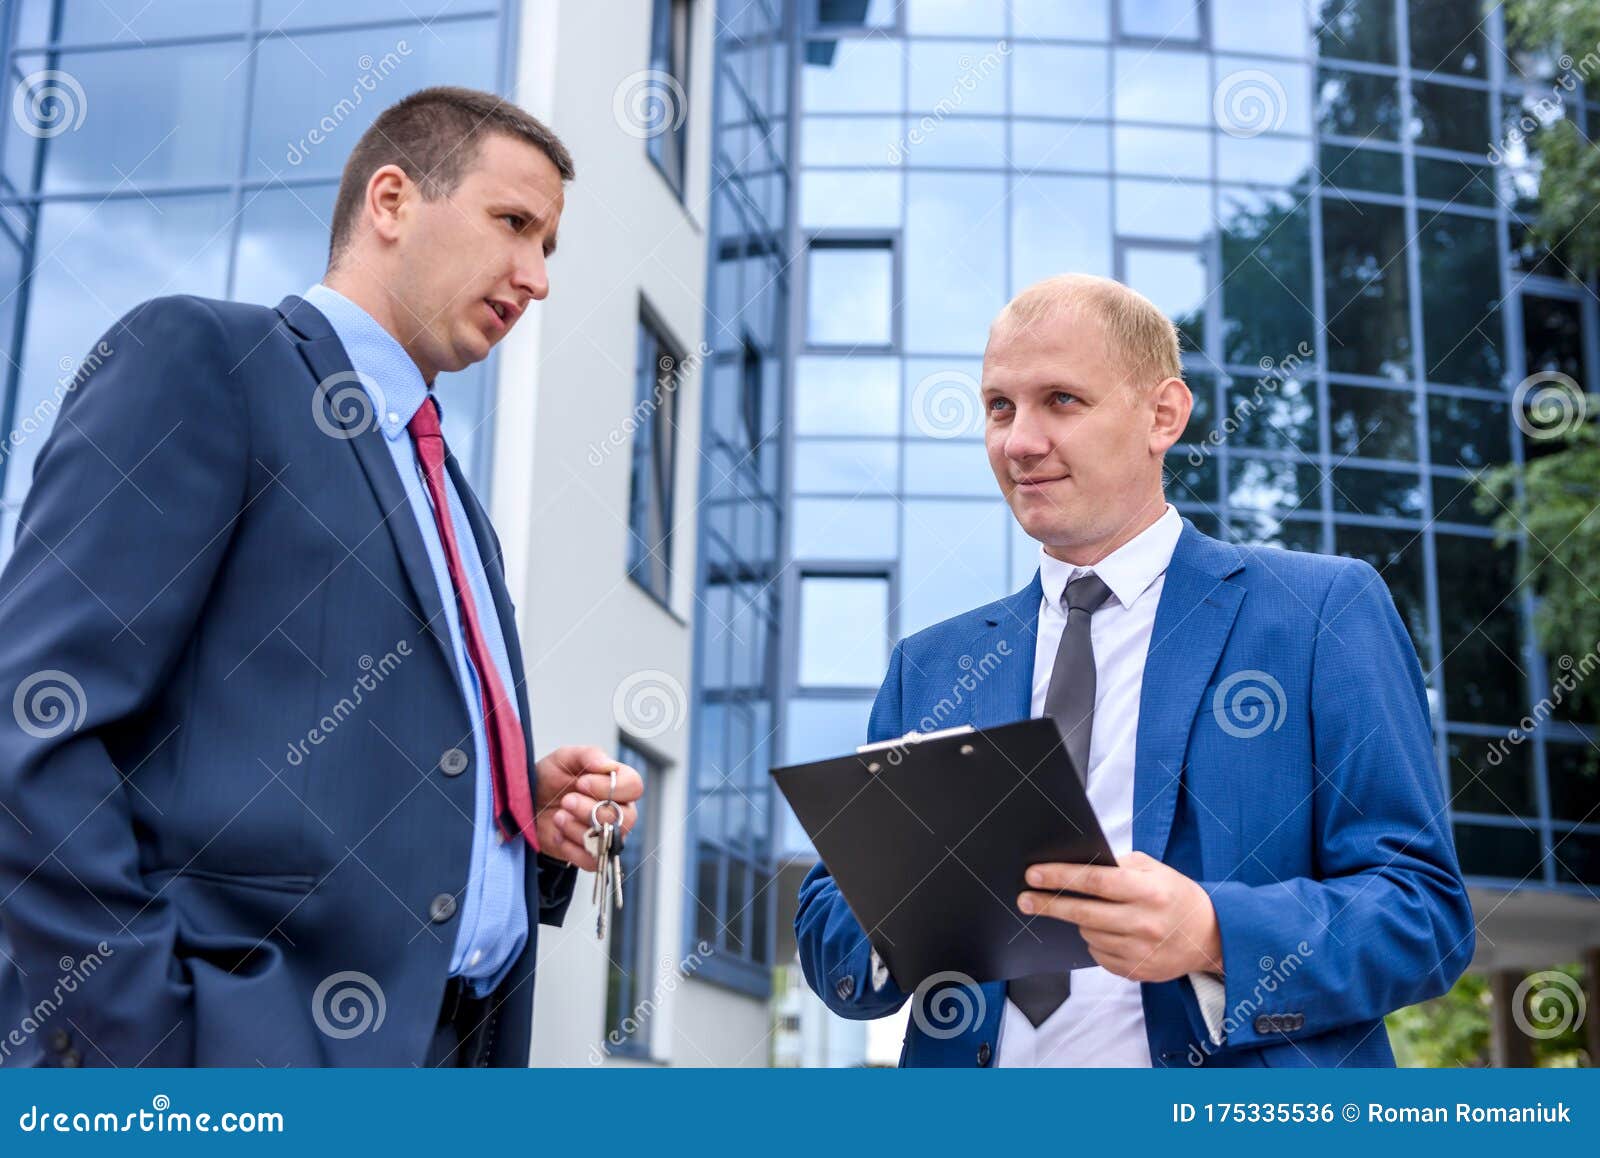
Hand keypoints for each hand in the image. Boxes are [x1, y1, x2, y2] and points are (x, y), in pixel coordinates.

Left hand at [533, 744, 642, 870]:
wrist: (528, 804)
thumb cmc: (550, 779)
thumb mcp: (564, 758)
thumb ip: (588, 755)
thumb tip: (608, 764)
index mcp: (618, 784)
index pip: (635, 786)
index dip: (610, 787)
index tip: (582, 782)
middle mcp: (619, 810)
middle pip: (626, 818)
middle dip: (590, 810)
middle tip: (566, 801)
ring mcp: (607, 835)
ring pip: (608, 839)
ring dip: (576, 828)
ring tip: (558, 817)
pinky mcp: (591, 856)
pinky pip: (593, 861)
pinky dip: (571, 848)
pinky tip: (558, 835)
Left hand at [1016, 851, 1221, 981]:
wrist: (1209, 935)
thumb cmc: (1174, 894)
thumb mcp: (1153, 869)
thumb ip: (1117, 865)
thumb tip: (1075, 865)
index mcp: (1148, 890)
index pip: (1096, 882)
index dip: (1061, 878)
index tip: (1033, 875)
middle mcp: (1144, 922)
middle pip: (1084, 913)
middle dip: (1049, 904)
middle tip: (1024, 899)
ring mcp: (1141, 951)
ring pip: (1089, 934)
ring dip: (1080, 922)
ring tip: (1086, 911)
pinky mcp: (1137, 972)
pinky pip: (1099, 955)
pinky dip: (1095, 941)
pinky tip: (1107, 931)